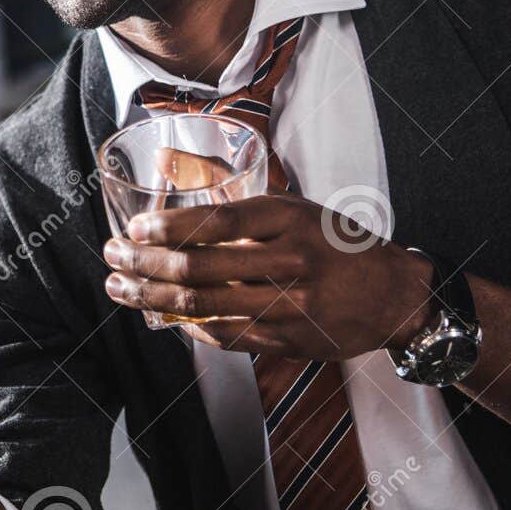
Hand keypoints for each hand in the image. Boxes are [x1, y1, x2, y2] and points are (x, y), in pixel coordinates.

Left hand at [100, 194, 435, 359]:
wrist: (397, 295)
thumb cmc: (337, 244)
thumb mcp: (293, 207)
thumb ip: (232, 193)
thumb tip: (165, 168)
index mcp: (289, 219)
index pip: (218, 224)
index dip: (169, 228)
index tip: (133, 228)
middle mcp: (290, 262)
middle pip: (201, 269)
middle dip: (145, 265)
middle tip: (113, 258)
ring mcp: (291, 306)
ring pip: (206, 308)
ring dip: (154, 300)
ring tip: (121, 290)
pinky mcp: (290, 341)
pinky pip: (228, 338)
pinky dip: (191, 330)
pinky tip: (164, 319)